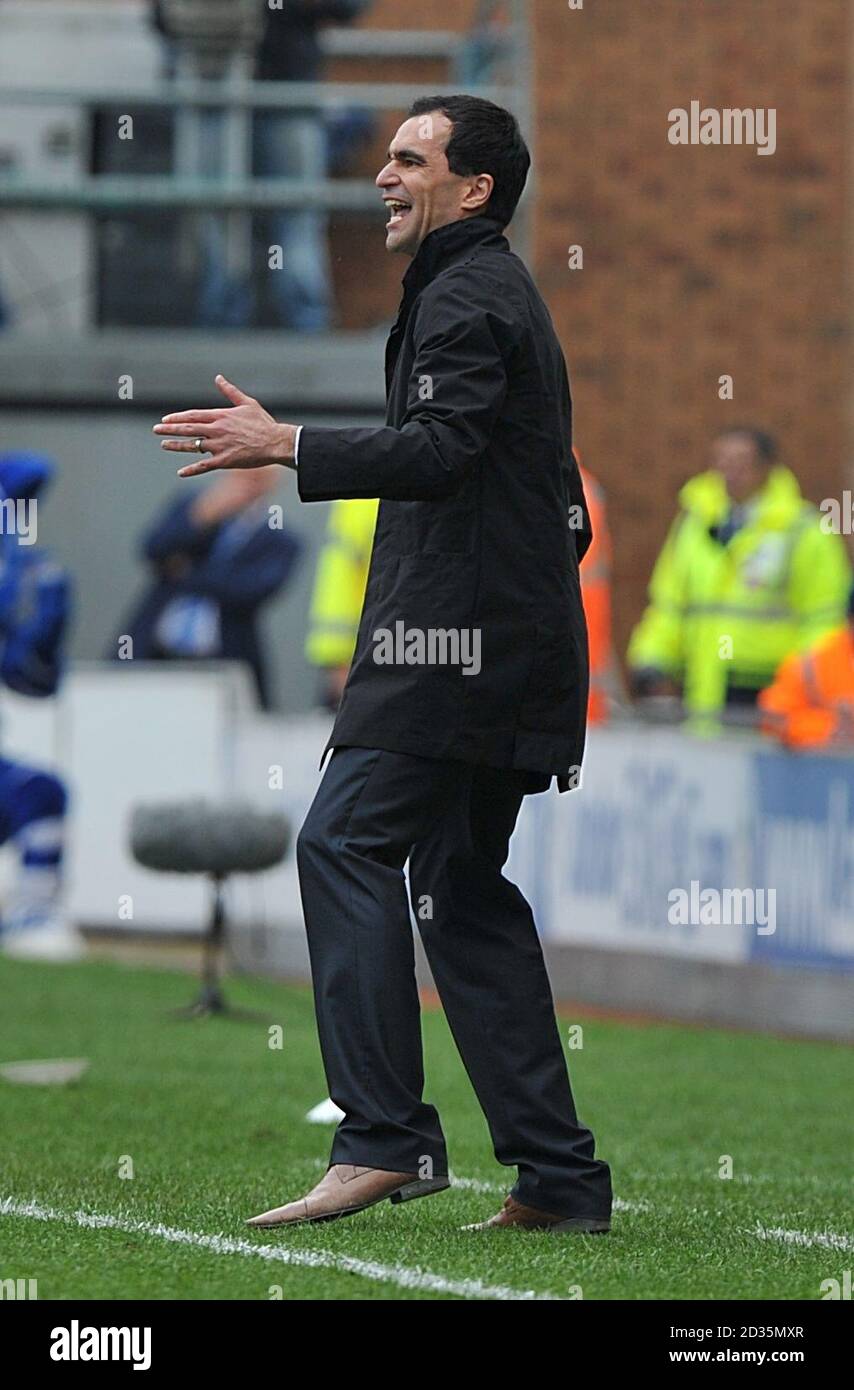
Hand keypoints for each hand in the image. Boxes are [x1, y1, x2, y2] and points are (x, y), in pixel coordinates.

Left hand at [153, 374, 297, 476]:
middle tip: (155, 429)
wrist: (275, 442)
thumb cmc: (264, 423)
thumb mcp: (247, 403)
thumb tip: (218, 377)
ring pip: (192, 446)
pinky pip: (204, 466)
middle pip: (187, 429)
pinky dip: (191, 469)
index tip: (166, 419)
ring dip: (176, 445)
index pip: (193, 416)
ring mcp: (219, 446)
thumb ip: (230, 391)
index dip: (178, 417)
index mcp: (221, 415)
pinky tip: (181, 472)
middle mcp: (216, 430)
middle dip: (169, 429)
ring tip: (163, 444)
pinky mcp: (224, 461)